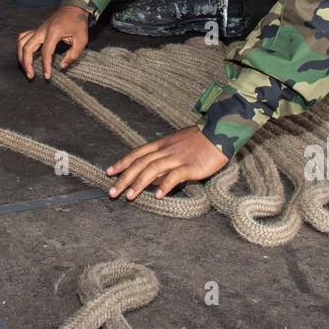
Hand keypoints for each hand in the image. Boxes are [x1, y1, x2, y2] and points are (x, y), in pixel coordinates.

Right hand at [17, 4, 89, 79]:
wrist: (74, 7)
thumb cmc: (78, 23)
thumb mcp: (82, 39)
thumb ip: (73, 54)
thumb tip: (62, 66)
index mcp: (54, 32)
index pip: (46, 51)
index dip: (45, 65)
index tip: (47, 76)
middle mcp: (42, 30)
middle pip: (27, 47)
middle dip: (26, 63)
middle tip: (31, 76)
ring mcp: (38, 29)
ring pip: (21, 41)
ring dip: (20, 55)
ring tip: (25, 67)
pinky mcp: (37, 29)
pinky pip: (23, 37)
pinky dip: (21, 46)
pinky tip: (24, 55)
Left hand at [106, 126, 228, 199]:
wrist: (220, 132)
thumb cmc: (199, 140)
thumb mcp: (177, 143)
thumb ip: (164, 157)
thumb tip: (152, 175)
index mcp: (161, 144)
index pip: (137, 153)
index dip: (122, 162)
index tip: (109, 172)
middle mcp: (166, 150)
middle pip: (140, 163)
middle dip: (124, 178)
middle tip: (112, 192)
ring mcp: (177, 158)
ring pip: (153, 169)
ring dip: (139, 183)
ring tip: (129, 196)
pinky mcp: (190, 166)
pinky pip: (175, 176)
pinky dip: (165, 185)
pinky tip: (158, 196)